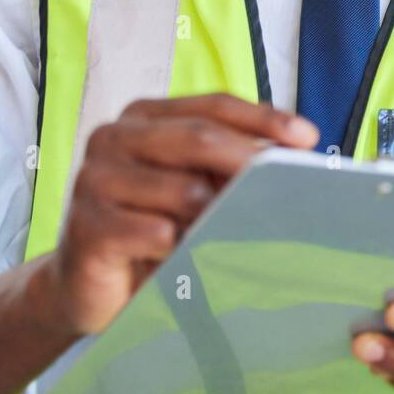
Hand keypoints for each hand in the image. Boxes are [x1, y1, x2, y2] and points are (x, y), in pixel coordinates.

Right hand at [47, 93, 318, 334]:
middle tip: (288, 186)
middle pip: (199, 137)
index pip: (213, 106)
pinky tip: (187, 259)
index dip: (263, 118)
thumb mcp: (191, 187)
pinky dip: (184, 249)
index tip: (306, 137)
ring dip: (217, 218)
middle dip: (251, 161)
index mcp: (143, 117)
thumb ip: (225, 165)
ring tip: (227, 238)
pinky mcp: (87, 226)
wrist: (87, 288)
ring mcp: (95, 179)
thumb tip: (288, 158)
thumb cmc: (150, 230)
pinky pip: (158, 233)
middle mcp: (114, 137)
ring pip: (184, 190)